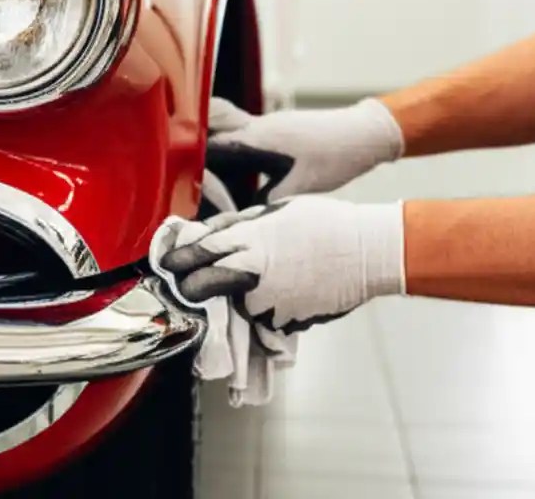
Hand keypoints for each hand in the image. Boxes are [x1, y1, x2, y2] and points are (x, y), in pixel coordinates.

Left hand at [157, 196, 405, 333]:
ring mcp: (264, 304)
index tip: (165, 265)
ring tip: (269, 278)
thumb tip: (202, 234)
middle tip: (188, 284)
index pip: (193, 255)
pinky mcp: (282, 323)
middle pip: (199, 289)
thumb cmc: (322, 223)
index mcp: (245, 242)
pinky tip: (289, 289)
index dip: (174, 263)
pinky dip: (268, 307)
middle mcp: (248, 276)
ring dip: (238, 296)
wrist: (369, 252)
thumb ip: (234, 225)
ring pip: (233, 304)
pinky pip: (263, 316)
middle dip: (189, 287)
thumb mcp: (273, 211)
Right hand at [207, 98, 403, 201]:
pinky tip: (237, 171)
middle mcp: (253, 126)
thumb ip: (267, 202)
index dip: (205, 182)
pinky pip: (237, 135)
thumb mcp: (301, 187)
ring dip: (210, 150)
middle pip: (205, 131)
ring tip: (206, 178)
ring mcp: (262, 124)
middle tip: (190, 184)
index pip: (209, 153)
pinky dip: (229, 152)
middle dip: (191, 156)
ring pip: (219, 129)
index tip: (220, 209)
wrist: (365, 132)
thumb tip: (243, 218)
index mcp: (255, 137)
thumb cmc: (337, 156)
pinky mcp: (272, 128)